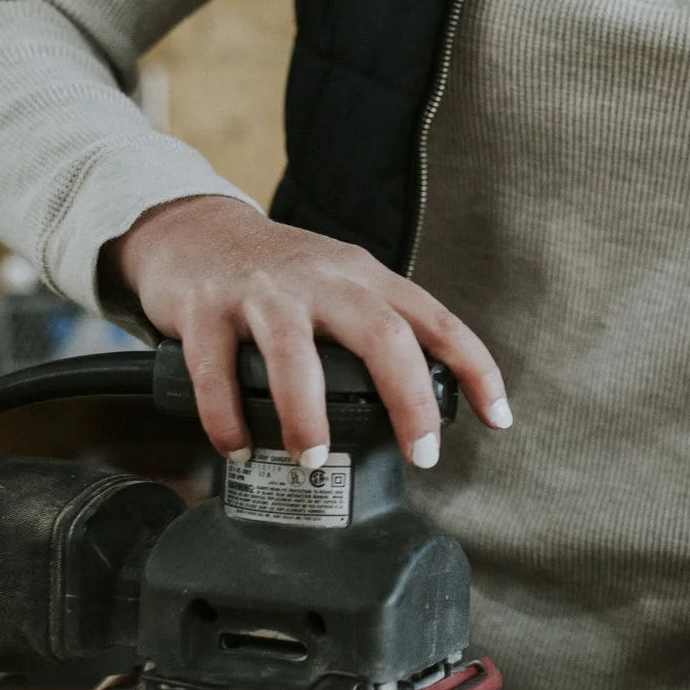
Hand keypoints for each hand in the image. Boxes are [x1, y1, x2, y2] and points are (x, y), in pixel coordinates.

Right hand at [103, 195, 510, 468]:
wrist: (192, 230)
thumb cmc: (276, 275)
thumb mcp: (339, 286)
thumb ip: (378, 330)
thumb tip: (425, 403)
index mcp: (363, 278)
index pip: (436, 321)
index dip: (475, 368)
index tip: (497, 419)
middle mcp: (321, 280)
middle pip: (381, 335)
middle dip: (409, 401)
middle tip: (421, 455)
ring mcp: (261, 292)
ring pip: (294, 353)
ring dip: (306, 415)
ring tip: (312, 458)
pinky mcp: (205, 309)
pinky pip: (216, 370)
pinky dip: (227, 416)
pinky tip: (238, 445)